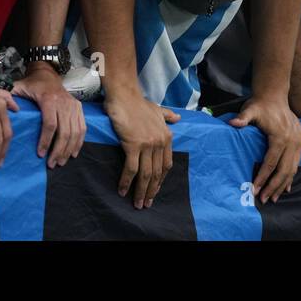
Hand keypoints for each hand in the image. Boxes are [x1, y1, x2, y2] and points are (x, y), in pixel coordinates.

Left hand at [12, 64, 85, 168]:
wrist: (48, 74)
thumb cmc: (32, 84)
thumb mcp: (18, 87)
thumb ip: (8, 96)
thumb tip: (1, 110)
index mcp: (49, 99)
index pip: (50, 124)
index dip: (46, 141)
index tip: (40, 154)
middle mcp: (64, 103)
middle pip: (65, 131)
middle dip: (58, 150)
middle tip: (51, 164)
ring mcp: (73, 106)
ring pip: (75, 132)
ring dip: (68, 149)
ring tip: (60, 162)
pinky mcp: (79, 108)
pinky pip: (82, 128)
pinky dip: (79, 142)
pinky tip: (73, 153)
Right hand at [104, 90, 179, 208]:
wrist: (124, 96)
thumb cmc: (138, 104)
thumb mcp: (157, 109)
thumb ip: (167, 116)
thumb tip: (177, 118)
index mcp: (167, 136)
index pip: (167, 164)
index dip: (161, 180)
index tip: (155, 191)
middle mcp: (160, 142)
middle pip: (157, 173)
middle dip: (152, 190)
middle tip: (146, 204)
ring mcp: (148, 144)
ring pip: (146, 174)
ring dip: (141, 191)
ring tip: (137, 203)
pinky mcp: (133, 145)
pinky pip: (131, 169)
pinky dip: (126, 182)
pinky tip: (122, 191)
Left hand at [229, 95, 300, 202]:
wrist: (275, 95)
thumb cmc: (260, 105)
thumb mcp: (249, 109)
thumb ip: (242, 118)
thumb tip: (232, 123)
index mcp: (281, 136)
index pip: (270, 163)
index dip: (262, 178)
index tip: (255, 190)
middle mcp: (293, 140)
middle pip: (284, 169)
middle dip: (273, 187)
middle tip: (264, 199)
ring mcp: (300, 141)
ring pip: (293, 168)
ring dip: (283, 185)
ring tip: (274, 198)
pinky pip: (297, 162)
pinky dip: (291, 175)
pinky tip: (286, 188)